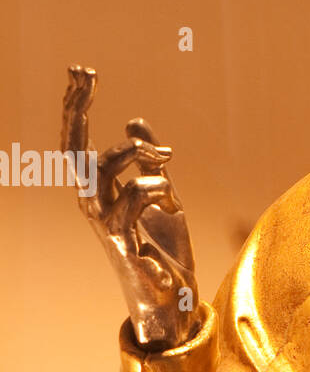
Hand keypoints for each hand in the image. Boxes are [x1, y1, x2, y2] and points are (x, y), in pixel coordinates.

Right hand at [60, 65, 201, 348]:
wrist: (170, 301)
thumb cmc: (162, 250)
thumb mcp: (163, 197)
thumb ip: (150, 162)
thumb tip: (135, 120)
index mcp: (102, 192)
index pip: (81, 142)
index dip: (79, 107)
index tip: (83, 70)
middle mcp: (96, 206)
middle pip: (78, 152)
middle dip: (79, 112)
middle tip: (86, 76)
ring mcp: (108, 228)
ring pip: (108, 174)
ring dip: (143, 163)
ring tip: (168, 169)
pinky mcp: (126, 249)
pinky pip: (134, 207)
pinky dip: (154, 192)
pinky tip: (170, 199)